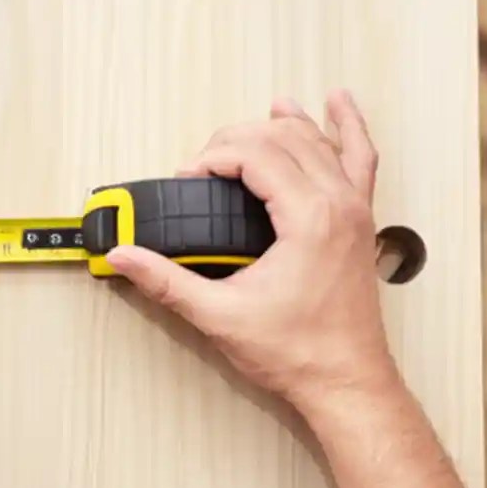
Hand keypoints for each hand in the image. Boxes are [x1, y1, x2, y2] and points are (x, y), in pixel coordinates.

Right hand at [108, 90, 394, 409]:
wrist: (347, 382)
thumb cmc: (299, 353)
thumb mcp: (220, 316)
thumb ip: (166, 281)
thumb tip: (125, 257)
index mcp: (308, 218)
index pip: (254, 156)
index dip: (213, 159)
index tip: (190, 181)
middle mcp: (338, 204)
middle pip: (284, 138)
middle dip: (237, 139)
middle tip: (206, 165)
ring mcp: (355, 209)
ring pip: (320, 140)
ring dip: (286, 123)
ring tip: (263, 109)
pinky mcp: (360, 221)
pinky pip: (362, 158)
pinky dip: (350, 127)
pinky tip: (340, 105)